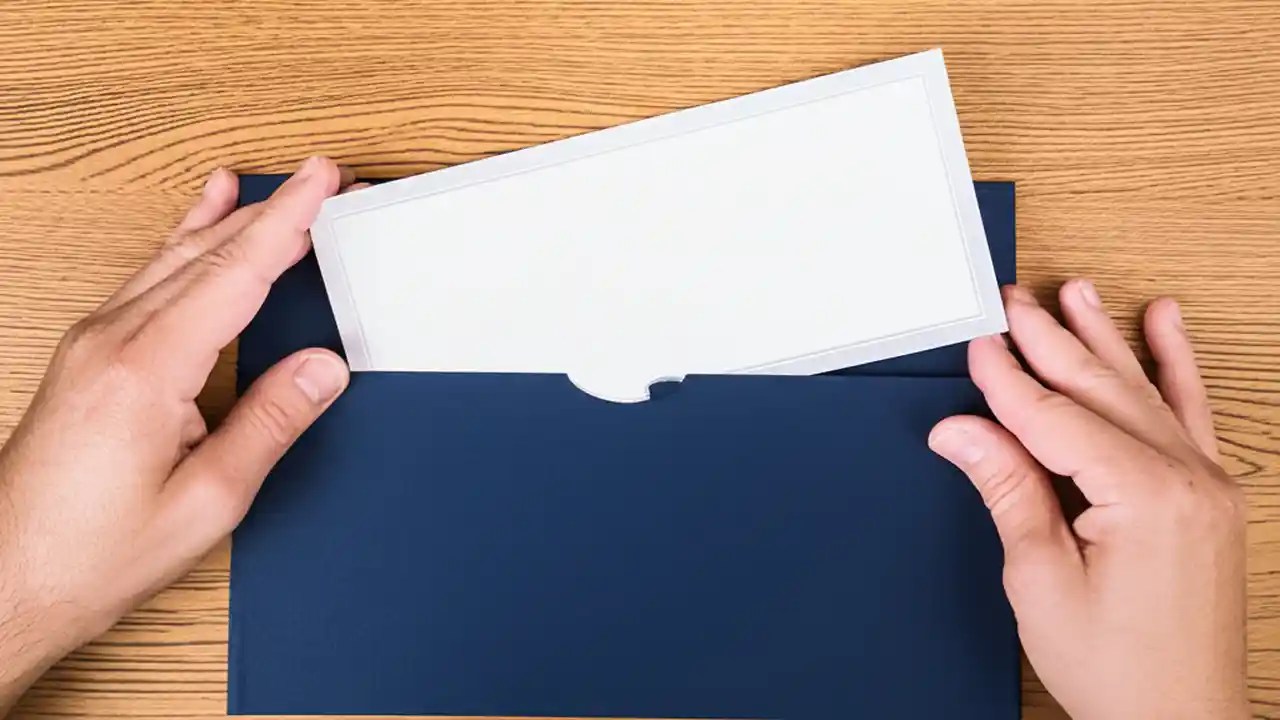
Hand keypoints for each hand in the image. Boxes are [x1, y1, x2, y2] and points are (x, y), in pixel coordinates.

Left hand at [0, 158, 351, 711]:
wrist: (5, 580)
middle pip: (204, 254)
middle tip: (317, 176)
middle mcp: (112, 342)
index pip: (235, 274)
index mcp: (147, 371)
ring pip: (171, 260)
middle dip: (270, 212)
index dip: (287, 222)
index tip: (321, 180)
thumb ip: (269, 425)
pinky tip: (195, 231)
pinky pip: (145, 281)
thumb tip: (322, 369)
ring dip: (227, 223)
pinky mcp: (85, 357)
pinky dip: (183, 247)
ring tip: (263, 188)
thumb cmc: (92, 553)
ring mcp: (92, 344)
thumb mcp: (206, 501)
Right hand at [929, 282, 1247, 718]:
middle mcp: (1188, 478)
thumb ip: (1008, 490)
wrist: (1181, 719)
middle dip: (1050, 341)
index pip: (1057, 418)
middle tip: (1011, 301)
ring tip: (1076, 291)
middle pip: (1101, 390)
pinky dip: (1176, 365)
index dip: (1008, 380)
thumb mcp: (1041, 580)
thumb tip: (963, 431)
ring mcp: (1207, 483)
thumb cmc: (1117, 668)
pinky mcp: (1211, 495)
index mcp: (1146, 497)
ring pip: (1145, 389)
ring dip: (1104, 338)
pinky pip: (1191, 412)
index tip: (978, 342)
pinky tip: (1165, 326)